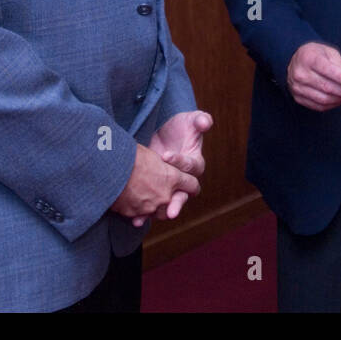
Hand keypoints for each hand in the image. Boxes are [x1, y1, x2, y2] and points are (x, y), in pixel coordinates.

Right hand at [112, 143, 200, 226]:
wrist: (107, 169)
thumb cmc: (129, 156)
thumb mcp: (150, 154)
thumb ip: (160, 163)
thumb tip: (160, 164)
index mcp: (172, 178)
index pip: (192, 185)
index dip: (191, 186)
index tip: (191, 188)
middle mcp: (165, 195)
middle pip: (176, 203)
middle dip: (173, 200)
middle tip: (168, 196)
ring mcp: (150, 207)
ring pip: (159, 212)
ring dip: (156, 207)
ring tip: (149, 200)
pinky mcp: (135, 213)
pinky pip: (141, 215)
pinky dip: (139, 211)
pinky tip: (132, 202)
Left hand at [142, 110, 213, 224]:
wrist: (165, 134)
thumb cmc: (182, 126)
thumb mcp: (191, 120)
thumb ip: (200, 120)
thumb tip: (206, 123)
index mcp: (196, 164)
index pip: (191, 166)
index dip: (180, 161)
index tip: (165, 155)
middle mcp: (184, 180)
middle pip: (184, 195)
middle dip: (176, 203)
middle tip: (171, 212)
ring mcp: (169, 187)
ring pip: (167, 204)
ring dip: (158, 212)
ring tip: (145, 219)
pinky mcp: (155, 190)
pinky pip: (153, 205)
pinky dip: (144, 213)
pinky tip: (134, 220)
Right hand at [287, 42, 340, 110]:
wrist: (296, 60)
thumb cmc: (316, 55)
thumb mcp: (330, 52)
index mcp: (309, 58)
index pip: (327, 69)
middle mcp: (300, 73)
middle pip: (327, 87)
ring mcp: (297, 87)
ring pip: (323, 99)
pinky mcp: (298, 97)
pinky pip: (318, 106)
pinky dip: (332, 105)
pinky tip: (340, 99)